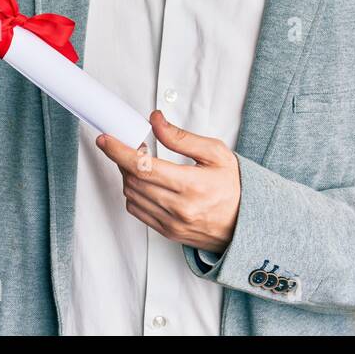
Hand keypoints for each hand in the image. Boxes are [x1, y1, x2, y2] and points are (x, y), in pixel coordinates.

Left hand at [96, 110, 239, 256]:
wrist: (248, 224)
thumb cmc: (235, 187)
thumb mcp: (215, 153)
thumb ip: (182, 137)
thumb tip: (156, 121)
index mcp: (192, 186)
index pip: (143, 167)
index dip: (119, 151)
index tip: (106, 139)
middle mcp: (179, 208)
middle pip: (132, 180)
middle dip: (122, 159)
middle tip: (129, 145)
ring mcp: (171, 223)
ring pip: (131, 196)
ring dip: (127, 176)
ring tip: (140, 162)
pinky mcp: (167, 232)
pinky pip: (137, 211)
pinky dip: (133, 193)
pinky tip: (144, 182)